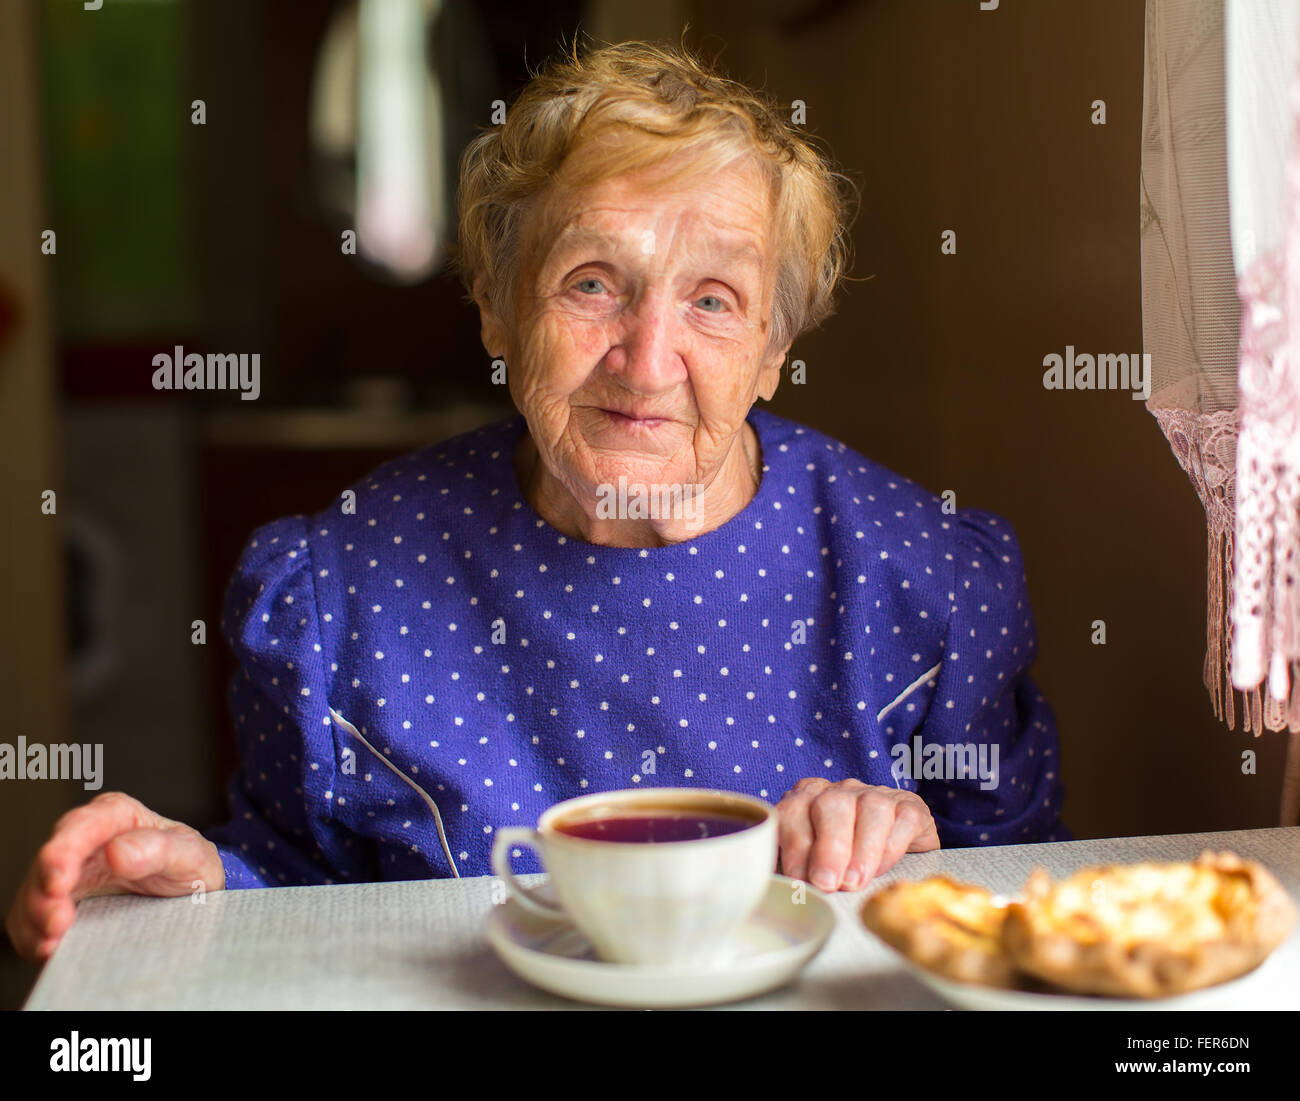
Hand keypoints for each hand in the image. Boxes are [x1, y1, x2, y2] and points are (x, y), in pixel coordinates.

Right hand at [4, 791, 224, 960]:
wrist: (193, 893)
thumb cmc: (189, 864)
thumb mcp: (189, 854)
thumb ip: (160, 848)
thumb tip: (118, 852)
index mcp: (116, 816)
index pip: (84, 824)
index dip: (65, 850)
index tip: (60, 880)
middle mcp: (86, 841)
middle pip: (50, 860)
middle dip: (45, 890)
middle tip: (57, 920)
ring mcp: (69, 873)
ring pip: (35, 891)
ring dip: (36, 917)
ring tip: (52, 940)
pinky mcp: (61, 903)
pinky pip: (34, 919)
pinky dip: (34, 935)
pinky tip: (49, 948)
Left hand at [775, 778, 939, 890]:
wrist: (895, 840)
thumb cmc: (844, 856)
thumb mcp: (813, 859)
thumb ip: (800, 869)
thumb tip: (794, 891)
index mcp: (808, 797)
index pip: (793, 811)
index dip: (795, 846)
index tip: (799, 881)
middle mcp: (841, 790)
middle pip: (831, 805)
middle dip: (828, 848)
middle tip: (827, 884)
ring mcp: (877, 794)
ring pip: (871, 808)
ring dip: (861, 849)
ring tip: (855, 882)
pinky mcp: (909, 806)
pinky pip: (903, 819)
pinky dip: (891, 847)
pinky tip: (882, 870)